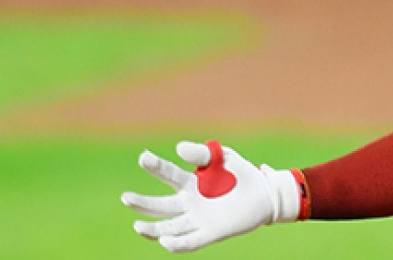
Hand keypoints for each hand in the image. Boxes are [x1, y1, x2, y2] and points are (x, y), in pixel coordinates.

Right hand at [120, 140, 300, 252]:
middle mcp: (189, 204)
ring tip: (137, 226)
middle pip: (161, 206)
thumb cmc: (243, 174)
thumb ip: (203, 153)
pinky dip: (177, 244)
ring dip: (152, 229)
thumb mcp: (225, 157)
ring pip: (169, 227)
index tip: (143, 156)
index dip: (156, 167)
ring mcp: (199, 220)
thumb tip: (179, 148)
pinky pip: (191, 242)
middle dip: (143, 203)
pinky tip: (165, 242)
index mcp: (190, 183)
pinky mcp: (211, 233)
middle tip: (126, 197)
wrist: (266, 193)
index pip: (169, 175)